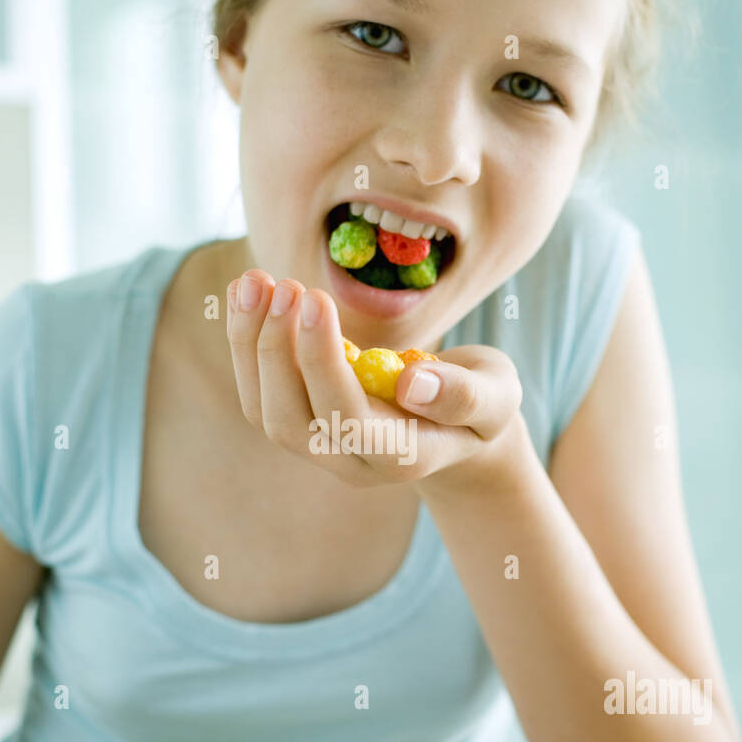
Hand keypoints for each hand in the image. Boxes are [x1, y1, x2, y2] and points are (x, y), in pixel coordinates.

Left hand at [225, 269, 522, 485]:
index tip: (316, 299)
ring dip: (250, 343)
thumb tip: (412, 382)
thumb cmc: (481, 403)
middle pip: (289, 421)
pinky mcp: (300, 422)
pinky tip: (249, 292)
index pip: (345, 418)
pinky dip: (247, 341)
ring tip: (255, 279)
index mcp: (400, 457)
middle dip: (276, 350)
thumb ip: (463, 395)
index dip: (322, 362)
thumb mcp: (495, 396)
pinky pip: (258, 391)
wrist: (458, 425)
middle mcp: (351, 462)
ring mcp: (320, 448)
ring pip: (263, 409)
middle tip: (283, 284)